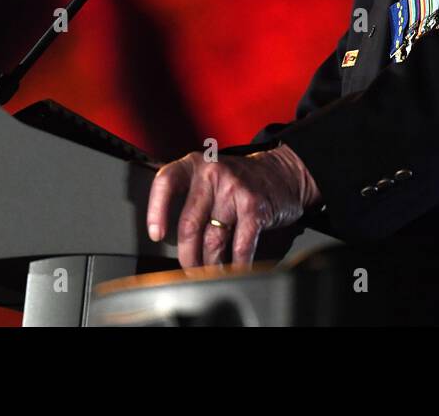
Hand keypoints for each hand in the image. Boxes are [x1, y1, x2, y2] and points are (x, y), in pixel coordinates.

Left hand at [146, 144, 320, 268]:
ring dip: (210, 265)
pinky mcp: (254, 206)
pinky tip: (234, 270)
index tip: (156, 235)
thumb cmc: (240, 180)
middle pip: (189, 224)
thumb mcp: (209, 176)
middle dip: (188, 255)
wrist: (282, 172)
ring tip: (209, 274)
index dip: (157, 210)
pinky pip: (240, 245)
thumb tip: (171, 239)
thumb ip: (190, 197)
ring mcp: (234, 189)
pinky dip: (237, 264)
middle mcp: (212, 173)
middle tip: (189, 269)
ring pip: (213, 239)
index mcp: (194, 164)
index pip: (166, 182)